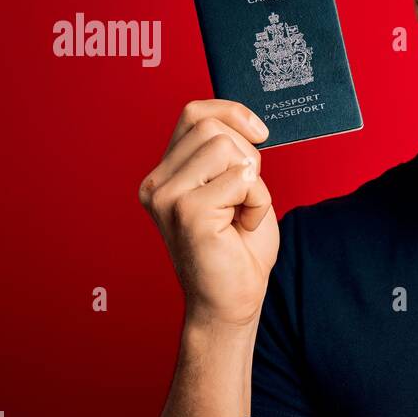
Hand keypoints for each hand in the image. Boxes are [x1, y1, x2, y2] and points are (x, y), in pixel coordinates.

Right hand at [138, 99, 277, 328]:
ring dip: (252, 182)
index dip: (231, 113)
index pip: (194, 114)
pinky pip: (240, 179)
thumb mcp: (236, 190)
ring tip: (241, 214)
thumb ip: (229, 156)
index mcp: (165, 175)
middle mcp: (158, 184)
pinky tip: (242, 227)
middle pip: (212, 127)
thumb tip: (245, 123)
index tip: (260, 133)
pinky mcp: (188, 212)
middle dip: (247, 156)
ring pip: (225, 147)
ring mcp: (168, 197)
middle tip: (245, 197)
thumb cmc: (237, 250)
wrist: (231, 303)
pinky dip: (257, 201)